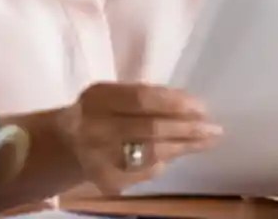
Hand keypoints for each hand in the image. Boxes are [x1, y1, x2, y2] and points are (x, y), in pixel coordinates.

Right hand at [56, 82, 221, 194]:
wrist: (64, 146)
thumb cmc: (99, 112)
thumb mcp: (112, 95)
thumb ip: (144, 97)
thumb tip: (190, 104)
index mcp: (97, 99)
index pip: (141, 98)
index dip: (174, 102)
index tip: (201, 105)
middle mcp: (94, 129)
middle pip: (149, 129)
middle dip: (186, 128)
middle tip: (213, 128)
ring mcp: (100, 159)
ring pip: (151, 154)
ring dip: (184, 147)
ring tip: (208, 140)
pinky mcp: (108, 182)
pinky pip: (146, 171)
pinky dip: (167, 160)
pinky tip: (181, 152)